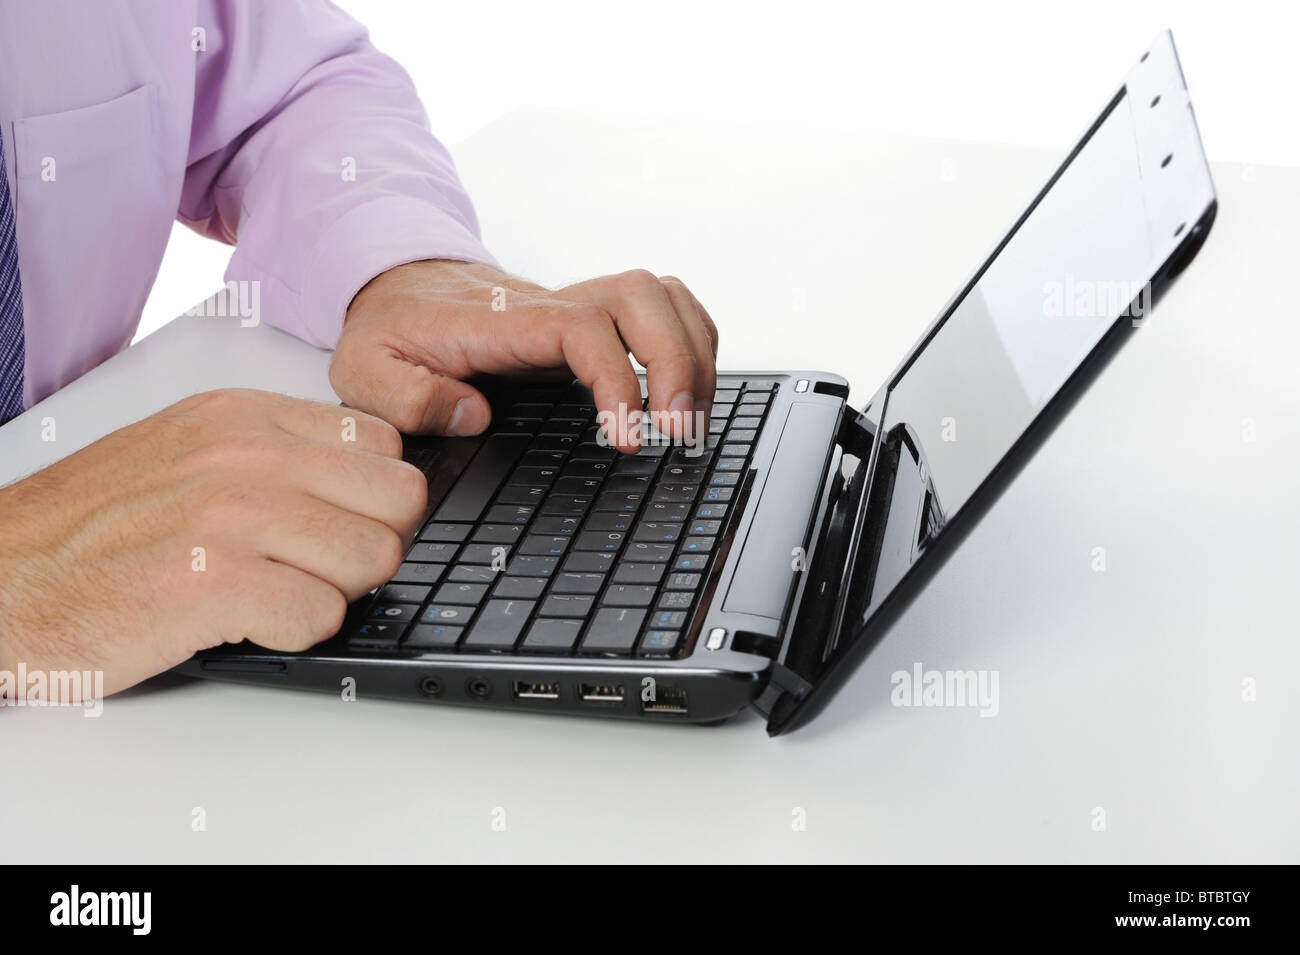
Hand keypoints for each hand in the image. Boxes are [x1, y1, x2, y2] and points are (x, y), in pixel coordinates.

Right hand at [0, 389, 425, 696]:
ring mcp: (230, 516)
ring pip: (374, 558)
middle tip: (317, 565)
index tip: (342, 521)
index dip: (373, 497)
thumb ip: (275, 454)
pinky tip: (247, 621)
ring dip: (337, 591)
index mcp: (244, 416)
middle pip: (399, 500)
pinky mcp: (212, 585)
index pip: (383, 445)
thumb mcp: (187, 449)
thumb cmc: (87, 525)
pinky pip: (322, 616)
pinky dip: (295, 631)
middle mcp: (245, 454)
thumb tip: (362, 483)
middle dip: (372, 543)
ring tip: (275, 591)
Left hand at [330, 260, 718, 451]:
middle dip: (678, 362)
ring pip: (661, 295)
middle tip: (678, 431)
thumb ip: (409, 399)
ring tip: (691, 419)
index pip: (583, 328)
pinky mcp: (590, 321)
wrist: (394, 288)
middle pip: (642, 297)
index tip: (626, 436)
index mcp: (500, 320)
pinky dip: (691, 341)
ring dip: (694, 352)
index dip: (619, 379)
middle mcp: (548, 305)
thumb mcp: (364, 372)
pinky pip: (660, 309)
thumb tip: (474, 415)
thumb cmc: (387, 332)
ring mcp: (575, 309)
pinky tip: (687, 390)